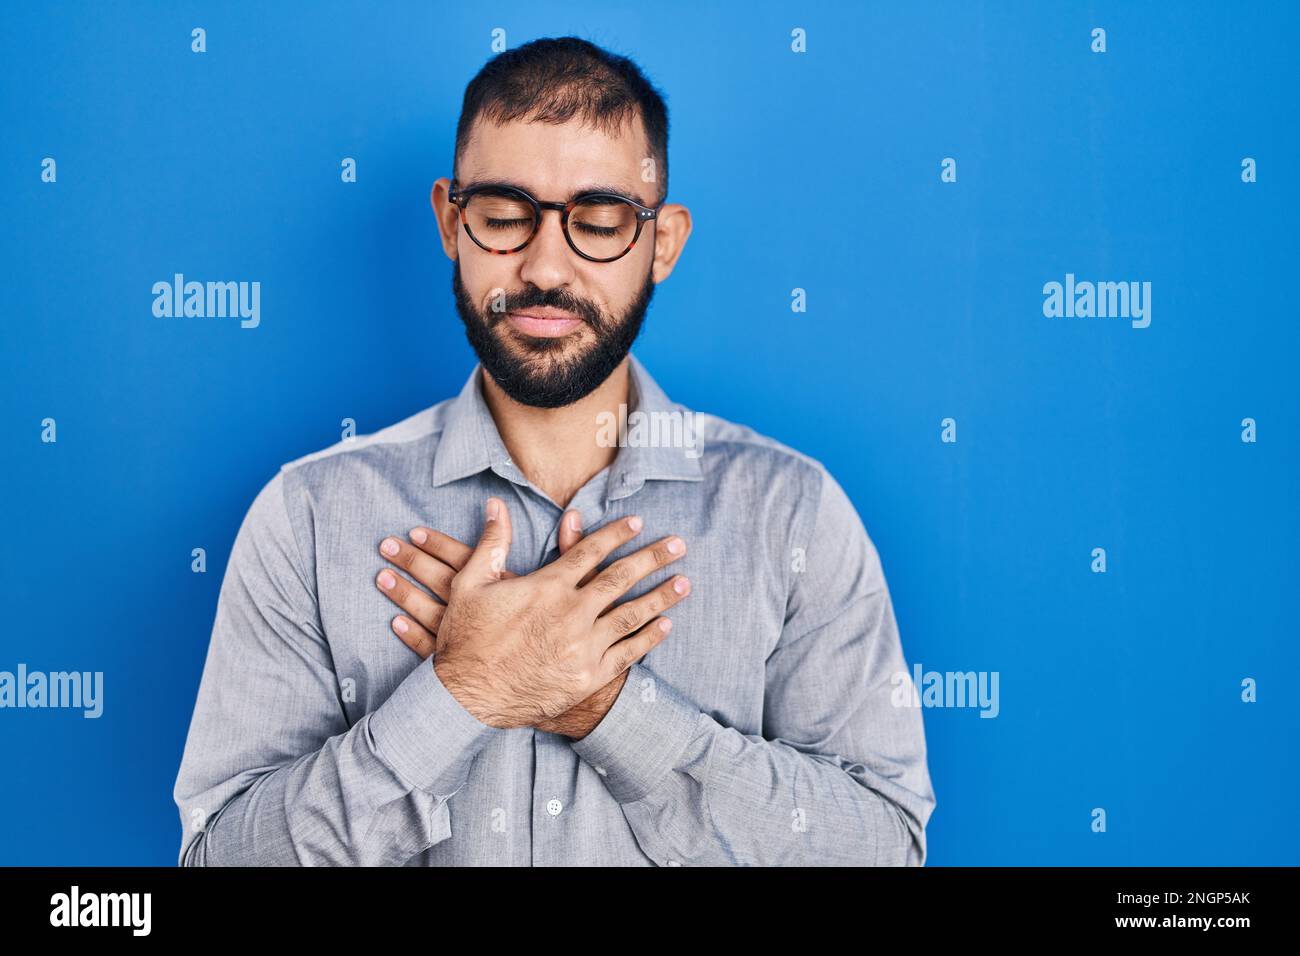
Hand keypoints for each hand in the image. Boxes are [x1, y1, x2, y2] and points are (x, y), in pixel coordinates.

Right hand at [375, 499, 690, 730]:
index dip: (616, 534)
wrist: (466, 697)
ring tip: (685, 582)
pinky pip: (627, 653)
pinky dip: (649, 638)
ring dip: (661, 596)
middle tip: (679, 544)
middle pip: (620, 578)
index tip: (639, 522)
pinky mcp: (587, 677)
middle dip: (652, 558)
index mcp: (546, 587)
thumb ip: (492, 543)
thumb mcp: (470, 584)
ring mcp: (582, 646)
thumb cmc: (466, 639)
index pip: (590, 552)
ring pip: (631, 615)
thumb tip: (496, 504)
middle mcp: (570, 613)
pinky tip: (666, 625)